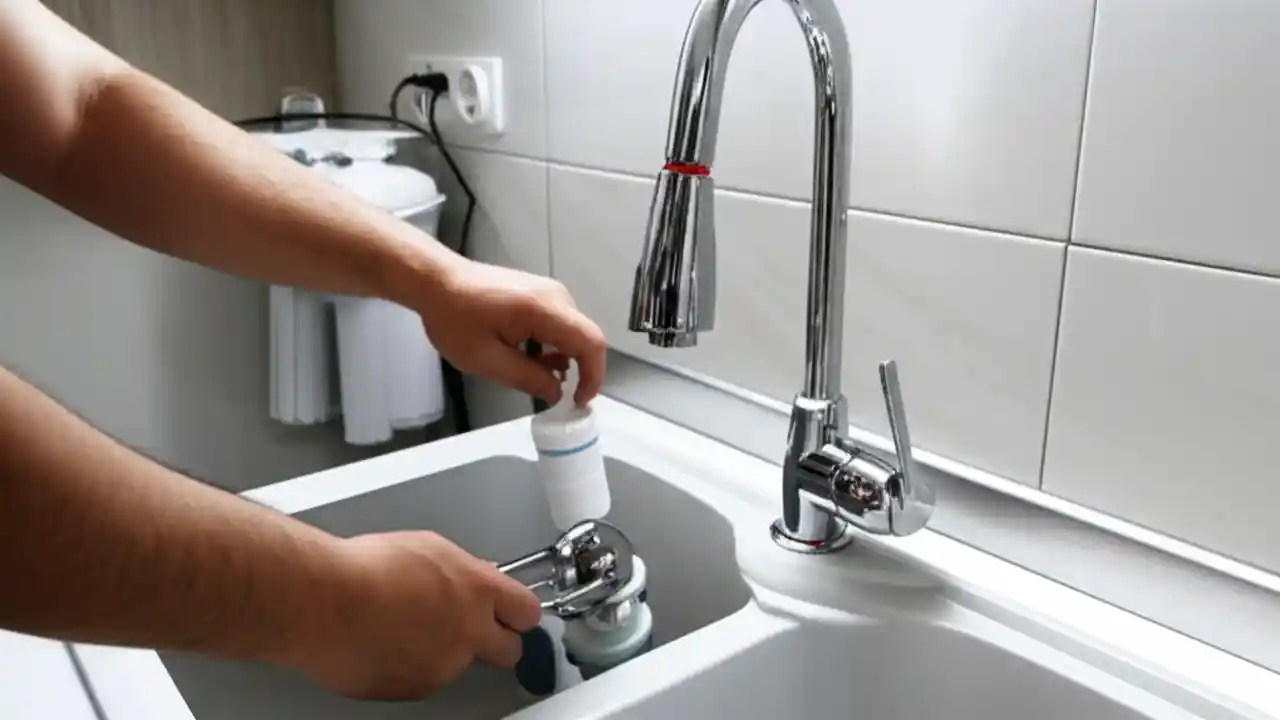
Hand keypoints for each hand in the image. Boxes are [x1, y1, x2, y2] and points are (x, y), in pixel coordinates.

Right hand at [283, 532, 541, 700]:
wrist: (324, 602)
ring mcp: (443, 666)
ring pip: (458, 664)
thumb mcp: (428, 549)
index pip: (526, 611)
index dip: (518, 613)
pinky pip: (421, 677)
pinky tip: (384, 641)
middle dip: (496, 641)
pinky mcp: (413, 688)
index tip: (513, 613)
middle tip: (473, 629)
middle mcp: (468, 633)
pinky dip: (408, 664)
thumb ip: (463, 571)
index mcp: (478, 591)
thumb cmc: (365, 568)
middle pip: (509, 651)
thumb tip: (473, 579)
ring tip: (402, 625)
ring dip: (441, 649)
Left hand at [419, 260, 606, 405]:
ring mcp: (548, 292)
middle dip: (573, 370)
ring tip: (525, 372)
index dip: (593, 376)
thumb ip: (528, 379)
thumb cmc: (454, 318)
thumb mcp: (486, 360)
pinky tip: (524, 356)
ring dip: (557, 358)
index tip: (579, 401)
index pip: (590, 343)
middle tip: (547, 392)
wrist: (436, 281)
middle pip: (583, 338)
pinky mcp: (539, 293)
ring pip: (570, 333)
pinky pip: (558, 324)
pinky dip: (549, 346)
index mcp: (544, 309)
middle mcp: (555, 296)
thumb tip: (556, 394)